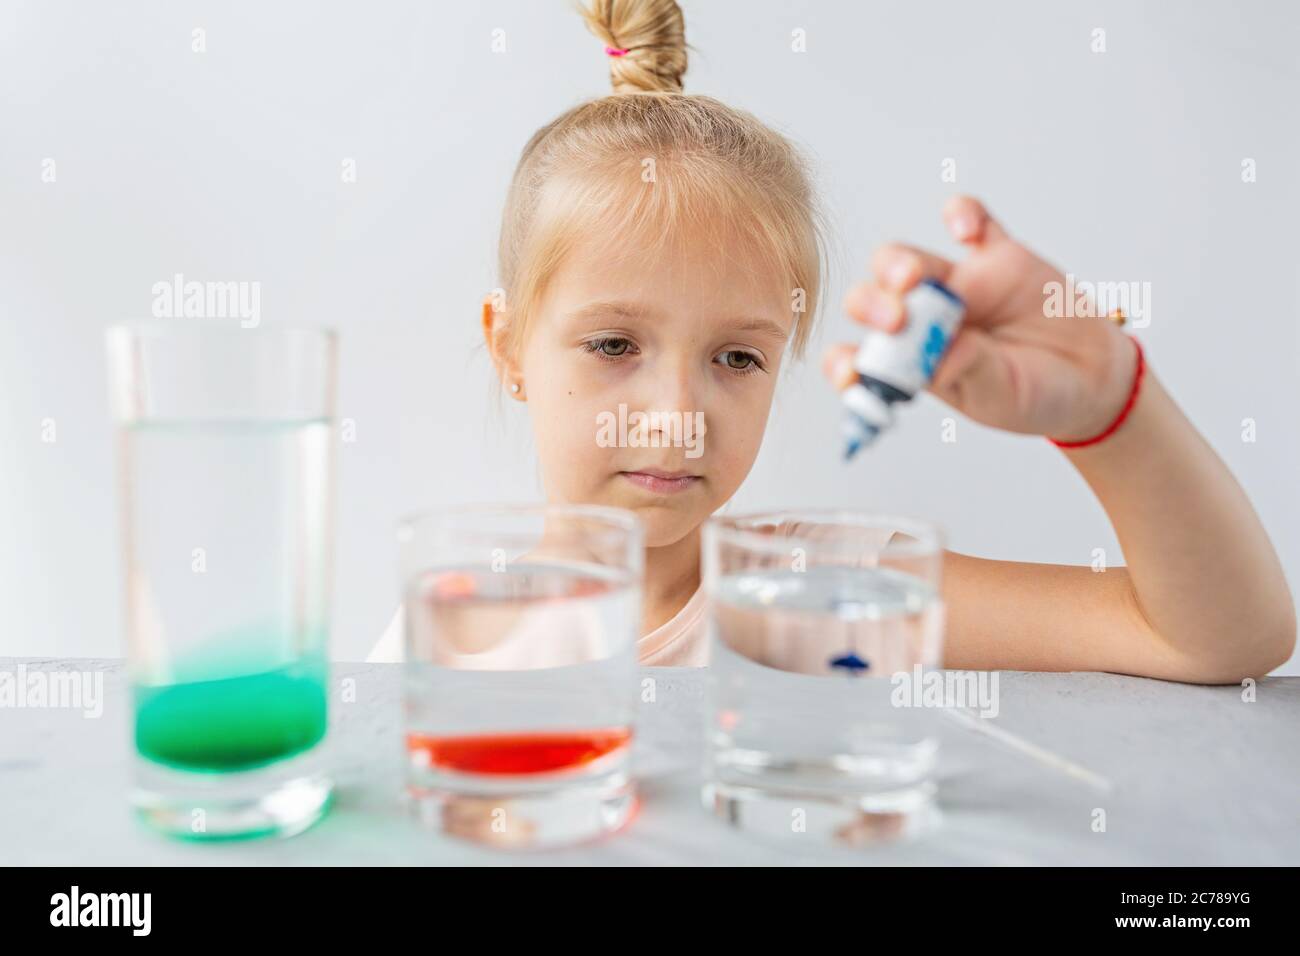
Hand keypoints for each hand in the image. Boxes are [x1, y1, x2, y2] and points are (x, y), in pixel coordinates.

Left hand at [822, 196, 1137, 441]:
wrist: (1092, 376)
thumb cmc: (1035, 395)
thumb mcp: (1000, 396)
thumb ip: (968, 373)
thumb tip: (937, 356)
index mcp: (912, 363)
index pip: (861, 357)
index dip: (844, 361)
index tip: (849, 372)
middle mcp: (924, 321)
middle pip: (875, 298)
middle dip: (872, 304)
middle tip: (896, 318)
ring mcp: (959, 285)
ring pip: (908, 260)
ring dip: (900, 263)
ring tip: (915, 278)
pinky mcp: (997, 257)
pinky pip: (972, 221)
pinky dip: (962, 214)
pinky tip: (965, 230)